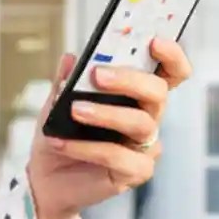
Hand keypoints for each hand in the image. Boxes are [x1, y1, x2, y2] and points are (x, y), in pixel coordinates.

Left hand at [25, 39, 191, 218]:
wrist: (47, 177)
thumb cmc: (62, 134)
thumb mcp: (57, 101)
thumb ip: (66, 80)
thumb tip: (71, 59)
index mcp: (136, 94)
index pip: (169, 72)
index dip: (171, 55)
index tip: (154, 42)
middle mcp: (147, 117)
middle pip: (158, 92)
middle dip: (130, 79)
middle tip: (98, 75)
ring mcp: (145, 146)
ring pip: (141, 123)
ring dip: (106, 113)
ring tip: (75, 110)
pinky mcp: (136, 172)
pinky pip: (119, 156)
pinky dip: (88, 147)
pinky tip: (64, 142)